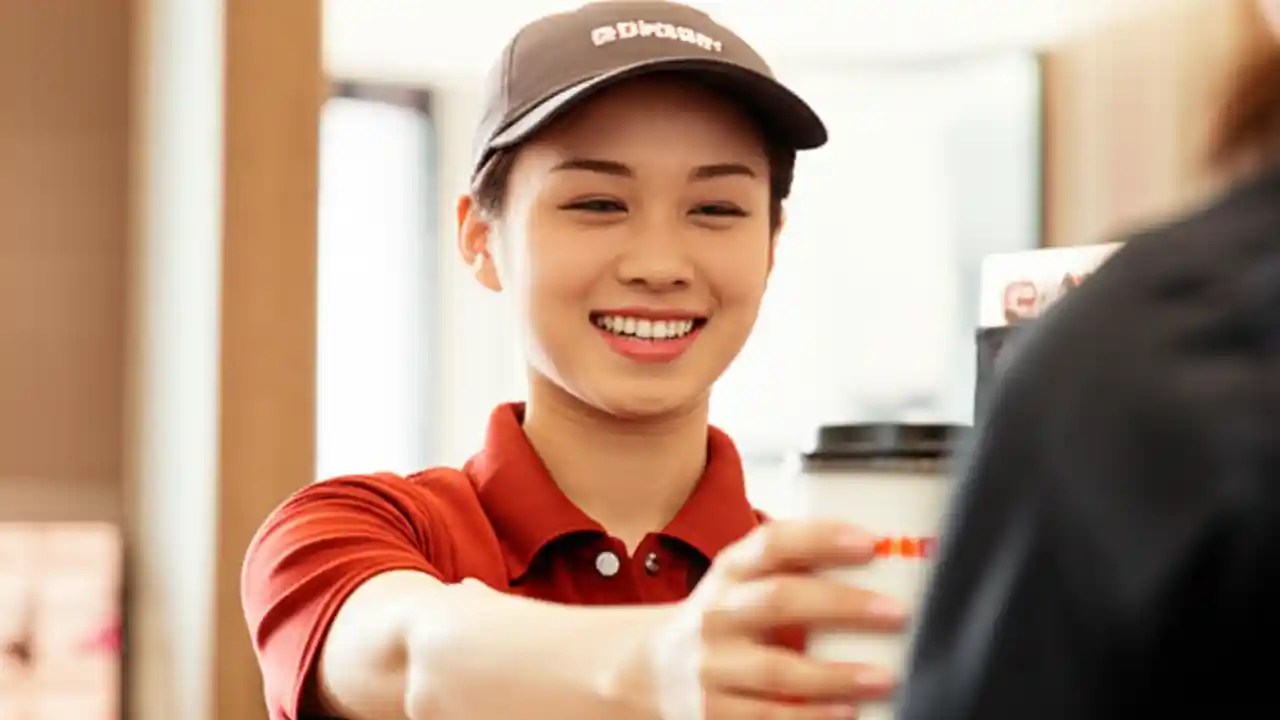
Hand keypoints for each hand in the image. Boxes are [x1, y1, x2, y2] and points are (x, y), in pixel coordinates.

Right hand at [641, 520, 906, 718]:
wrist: (652, 670)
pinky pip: (768, 719)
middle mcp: (718, 615)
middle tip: (896, 612)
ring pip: (776, 671)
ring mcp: (713, 668)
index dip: (820, 537)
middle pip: (777, 601)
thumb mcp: (744, 584)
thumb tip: (885, 562)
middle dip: (841, 605)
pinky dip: (810, 719)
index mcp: (730, 573)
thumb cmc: (726, 621)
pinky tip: (848, 714)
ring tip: (884, 677)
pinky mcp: (713, 714)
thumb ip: (795, 570)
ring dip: (835, 675)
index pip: (772, 543)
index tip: (870, 542)